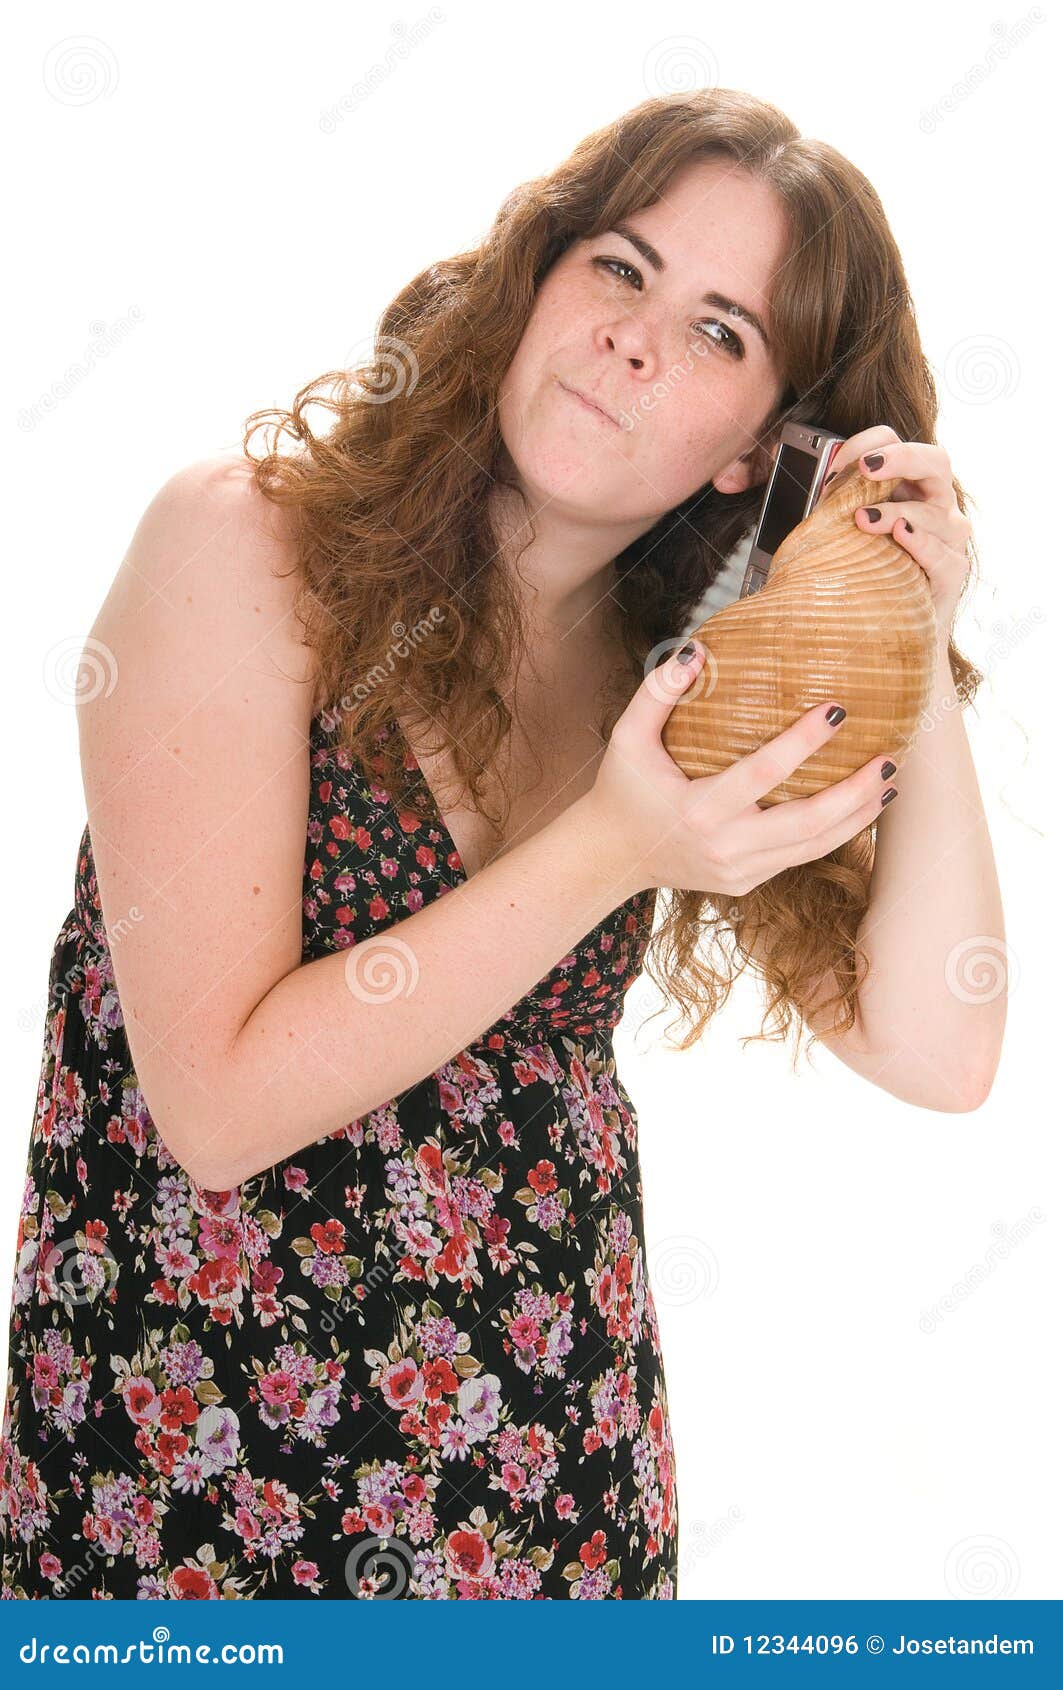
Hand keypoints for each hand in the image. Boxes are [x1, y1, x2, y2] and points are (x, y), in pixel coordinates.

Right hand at [585, 641, 900, 898]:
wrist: (613, 856)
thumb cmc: (625, 787)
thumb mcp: (627, 737)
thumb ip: (657, 692)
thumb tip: (699, 651)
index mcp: (697, 810)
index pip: (762, 774)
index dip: (803, 743)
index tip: (839, 710)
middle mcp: (724, 847)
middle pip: (807, 822)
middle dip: (855, 792)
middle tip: (890, 758)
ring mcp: (739, 871)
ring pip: (814, 847)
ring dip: (859, 815)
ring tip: (891, 782)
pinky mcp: (747, 883)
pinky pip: (802, 857)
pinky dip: (839, 833)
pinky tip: (863, 807)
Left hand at [824, 426, 972, 632]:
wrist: (890, 627)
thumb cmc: (866, 571)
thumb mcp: (842, 528)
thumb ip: (828, 498)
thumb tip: (784, 460)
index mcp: (908, 484)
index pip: (897, 444)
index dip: (869, 443)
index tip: (835, 464)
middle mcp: (935, 504)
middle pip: (935, 462)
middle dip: (902, 458)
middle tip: (867, 467)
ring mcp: (948, 537)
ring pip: (937, 512)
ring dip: (898, 510)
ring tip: (864, 518)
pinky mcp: (952, 572)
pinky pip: (945, 555)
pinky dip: (923, 543)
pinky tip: (902, 536)